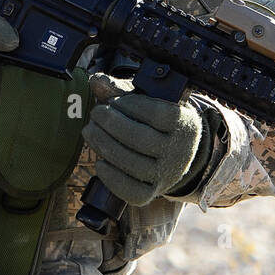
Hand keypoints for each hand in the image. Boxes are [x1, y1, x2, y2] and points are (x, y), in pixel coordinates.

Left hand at [82, 73, 211, 206]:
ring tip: (90, 131)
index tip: (113, 100)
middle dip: (112, 124)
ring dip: (105, 146)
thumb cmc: (155, 119)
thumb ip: (120, 89)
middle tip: (96, 113)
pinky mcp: (154, 192)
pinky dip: (112, 179)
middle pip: (142, 139)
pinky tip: (100, 162)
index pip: (158, 114)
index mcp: (184, 123)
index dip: (131, 105)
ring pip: (134, 165)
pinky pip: (133, 192)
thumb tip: (96, 81)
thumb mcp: (146, 99)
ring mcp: (168, 174)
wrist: (174, 149)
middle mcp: (181, 151)